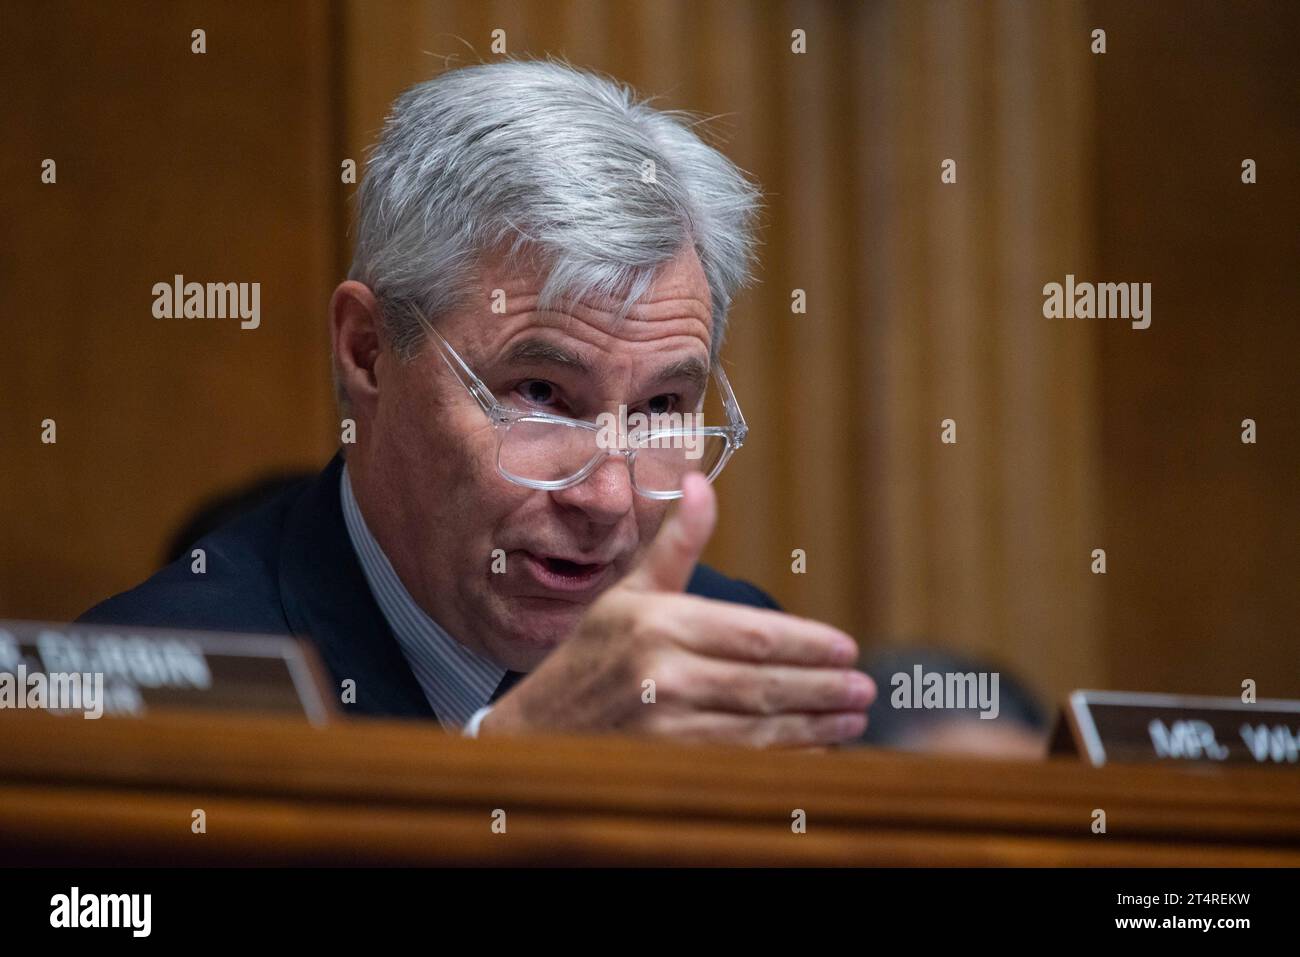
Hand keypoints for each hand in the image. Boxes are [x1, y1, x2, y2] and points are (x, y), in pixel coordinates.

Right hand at [481, 473, 874, 746]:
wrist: (533, 734)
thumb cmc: (589, 656)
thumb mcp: (629, 592)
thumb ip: (675, 542)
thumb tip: (701, 481)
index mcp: (658, 624)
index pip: (754, 635)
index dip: (809, 644)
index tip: (848, 649)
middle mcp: (662, 675)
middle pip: (764, 683)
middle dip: (824, 689)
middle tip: (865, 689)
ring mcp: (664, 728)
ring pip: (760, 728)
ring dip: (815, 727)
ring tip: (852, 721)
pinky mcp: (666, 767)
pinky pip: (742, 764)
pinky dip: (785, 760)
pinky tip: (815, 753)